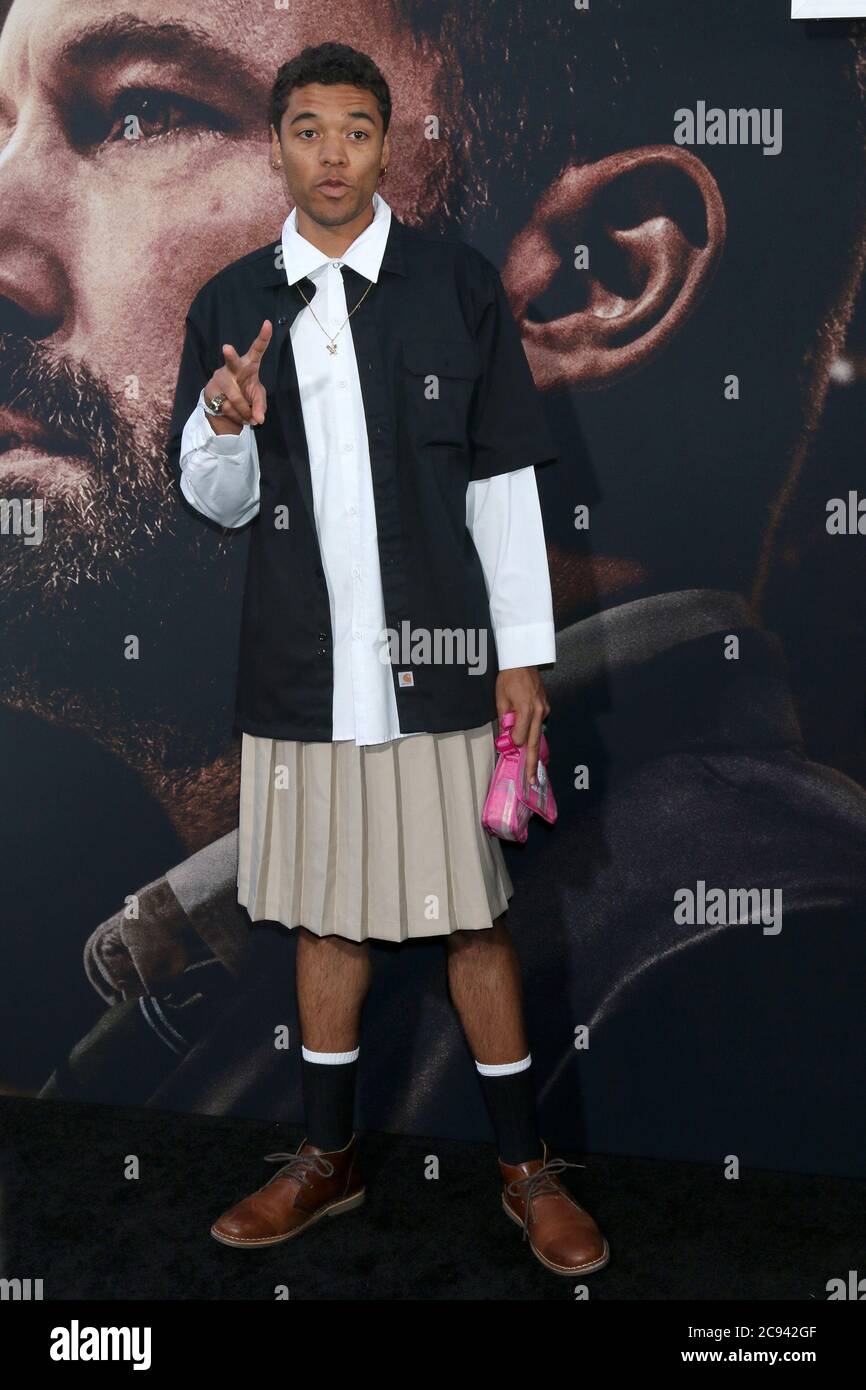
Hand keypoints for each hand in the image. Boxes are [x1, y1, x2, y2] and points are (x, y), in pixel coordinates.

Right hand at [203, 319, 272, 433]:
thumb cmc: (244, 392)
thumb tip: (258, 419)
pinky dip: (237, 416)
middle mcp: (233, 367)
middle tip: (226, 348)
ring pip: (235, 399)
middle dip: (229, 355)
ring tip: (248, 417)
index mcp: (248, 364)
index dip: (263, 337)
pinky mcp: (211, 390)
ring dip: (245, 412)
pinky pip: (227, 408)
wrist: (222, 405)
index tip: (268, 323)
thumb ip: (260, 405)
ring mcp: (220, 378)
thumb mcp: (257, 397)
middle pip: (232, 361)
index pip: (257, 349)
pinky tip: (237, 415)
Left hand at [495, 667, 550, 787]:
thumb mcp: (500, 698)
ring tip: (531, 769)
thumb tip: (506, 736)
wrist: (523, 659)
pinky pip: (539, 724)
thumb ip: (505, 718)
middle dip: (532, 764)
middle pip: (535, 743)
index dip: (512, 743)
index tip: (506, 745)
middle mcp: (539, 712)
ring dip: (533, 751)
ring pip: (538, 735)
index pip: (520, 737)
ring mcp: (545, 710)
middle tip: (531, 782)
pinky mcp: (546, 707)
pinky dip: (532, 733)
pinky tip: (527, 735)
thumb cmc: (509, 677)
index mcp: (527, 710)